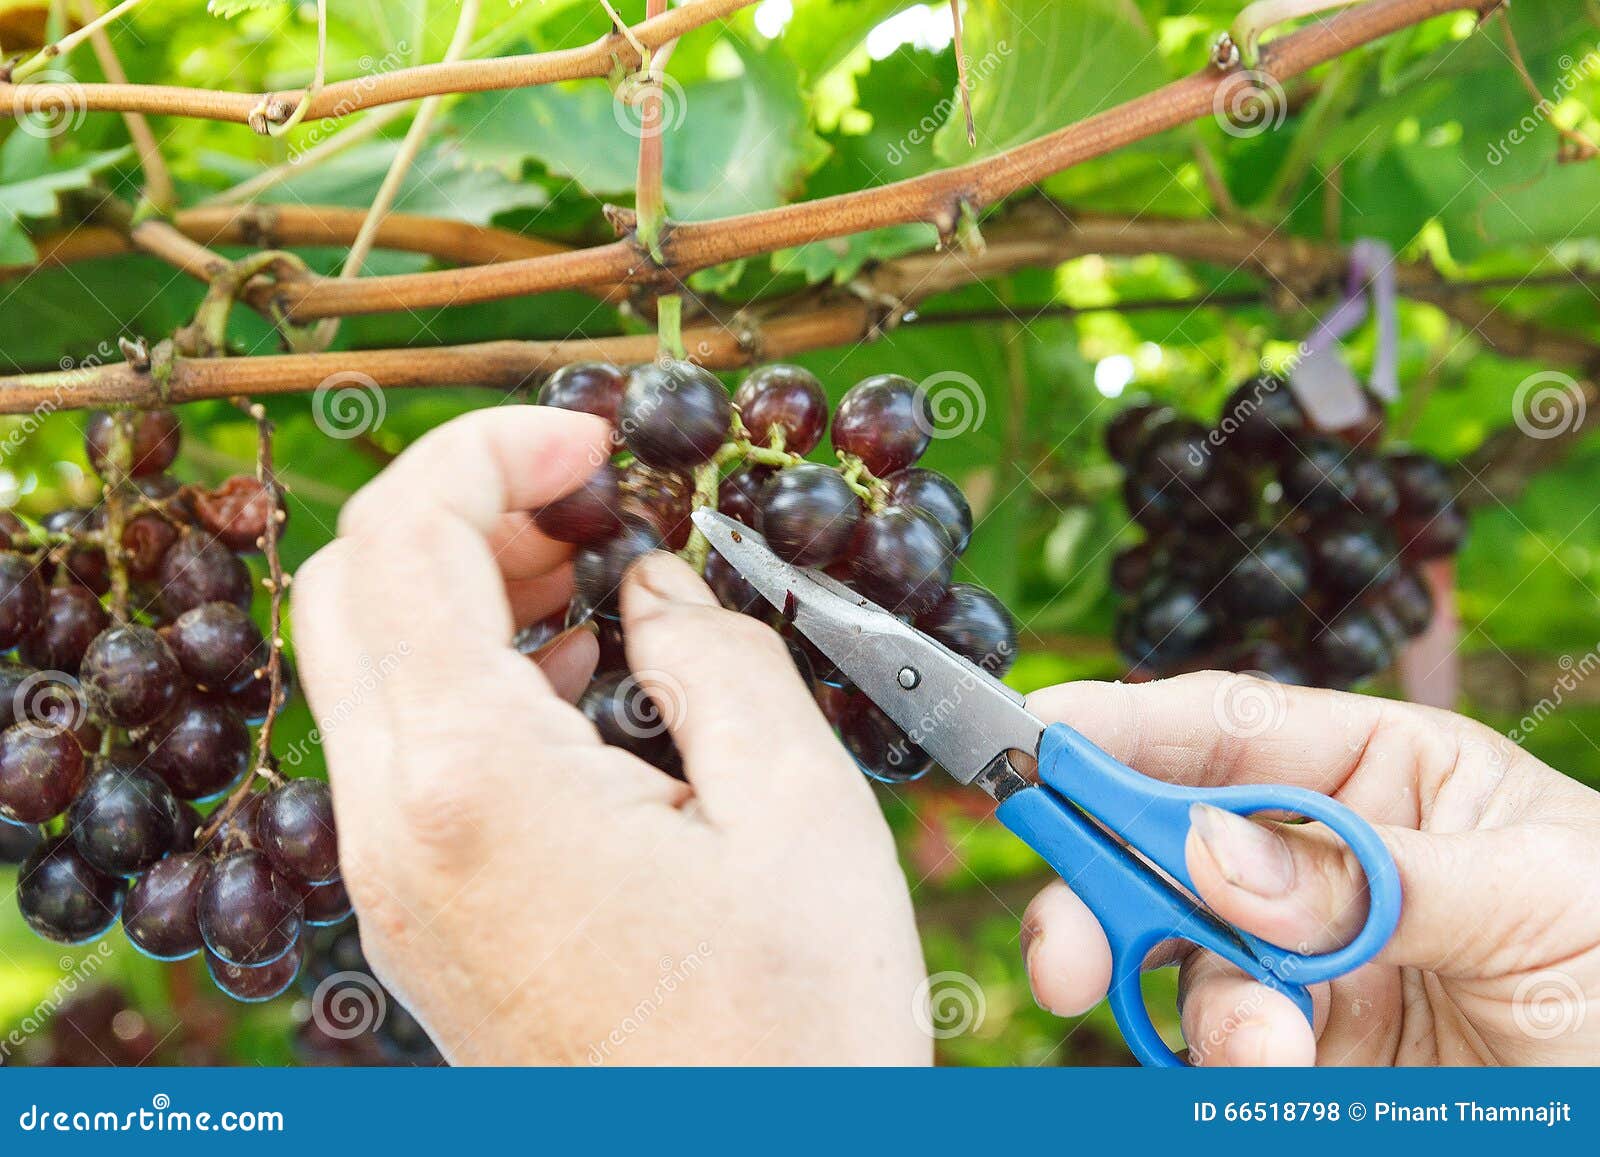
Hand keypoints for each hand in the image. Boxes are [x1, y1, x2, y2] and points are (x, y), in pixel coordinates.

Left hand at [292, 407, 928, 1064]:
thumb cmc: (792, 1034)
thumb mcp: (797, 815)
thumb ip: (719, 658)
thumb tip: (658, 582)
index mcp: (476, 784)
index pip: (402, 539)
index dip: (490, 449)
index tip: (595, 438)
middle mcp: (400, 831)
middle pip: (350, 590)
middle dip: (464, 511)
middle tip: (592, 505)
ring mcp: (396, 884)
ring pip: (367, 670)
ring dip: (465, 592)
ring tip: (597, 588)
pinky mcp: (422, 920)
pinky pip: (404, 754)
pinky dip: (471, 680)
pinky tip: (581, 688)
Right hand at [1019, 672, 1599, 1064]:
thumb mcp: (1537, 894)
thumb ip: (1372, 873)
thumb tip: (1208, 851)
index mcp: (1384, 775)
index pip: (1228, 730)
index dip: (1123, 728)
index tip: (1038, 740)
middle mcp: (1326, 860)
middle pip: (1167, 847)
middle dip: (1105, 890)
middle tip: (1064, 950)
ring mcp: (1311, 961)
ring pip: (1186, 961)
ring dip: (1202, 1006)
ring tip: (1267, 1052)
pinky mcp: (1312, 1054)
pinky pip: (1221, 1048)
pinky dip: (1226, 1064)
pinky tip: (1276, 1077)